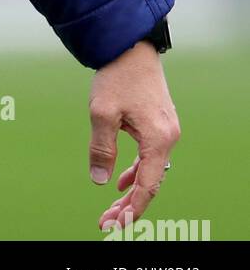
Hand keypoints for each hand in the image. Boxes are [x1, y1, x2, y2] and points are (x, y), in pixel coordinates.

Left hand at [88, 39, 179, 232]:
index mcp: (158, 138)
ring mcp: (166, 129)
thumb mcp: (102, 113)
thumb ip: (101, 149)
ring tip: (112, 207)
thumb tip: (100, 181)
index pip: (148, 185)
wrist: (130, 45)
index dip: (133, 208)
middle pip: (151, 181)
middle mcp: (169, 137)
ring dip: (132, 189)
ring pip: (151, 170)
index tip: (116, 224)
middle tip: (107, 221)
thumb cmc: (116, 76)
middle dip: (130, 204)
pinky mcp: (159, 123)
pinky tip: (122, 180)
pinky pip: (150, 156)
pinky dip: (137, 170)